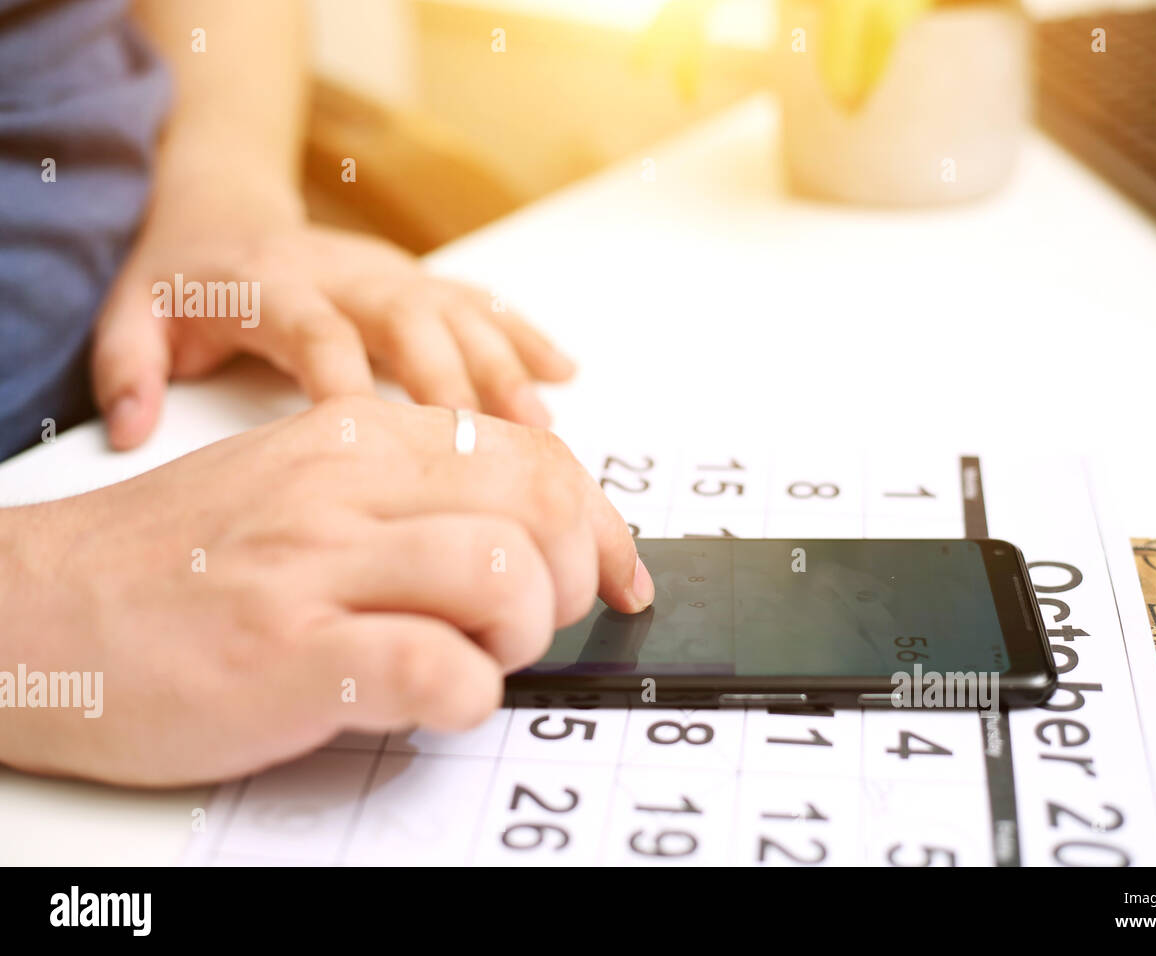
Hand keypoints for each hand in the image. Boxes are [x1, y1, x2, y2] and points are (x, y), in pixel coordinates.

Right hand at [0, 397, 651, 785]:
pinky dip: (467, 694)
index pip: (534, 457)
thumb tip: (525, 531)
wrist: (31, 610)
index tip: (618, 575)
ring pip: (503, 571)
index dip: (603, 523)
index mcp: (360, 439)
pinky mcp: (285, 657)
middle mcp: (344, 486)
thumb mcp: (302, 486)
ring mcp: (313, 568)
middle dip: (577, 575)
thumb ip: (408, 493)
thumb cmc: (175, 562)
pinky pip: (433, 665)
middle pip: (540, 503)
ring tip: (477, 658)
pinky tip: (438, 699)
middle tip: (538, 620)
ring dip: (524, 631)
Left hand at [91, 181, 573, 449]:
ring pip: (459, 312)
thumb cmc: (185, 279)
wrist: (221, 212)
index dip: (345, 384)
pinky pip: (481, 302)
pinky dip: (525, 335)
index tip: (373, 444)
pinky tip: (564, 371)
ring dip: (505, 368)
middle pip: (408, 319)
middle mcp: (343, 273)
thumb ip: (127, 366)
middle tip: (488, 447)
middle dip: (454, 381)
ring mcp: (390, 273)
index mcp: (273, 286)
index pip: (317, 333)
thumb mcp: (133, 315)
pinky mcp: (420, 278)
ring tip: (542, 429)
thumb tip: (133, 428)